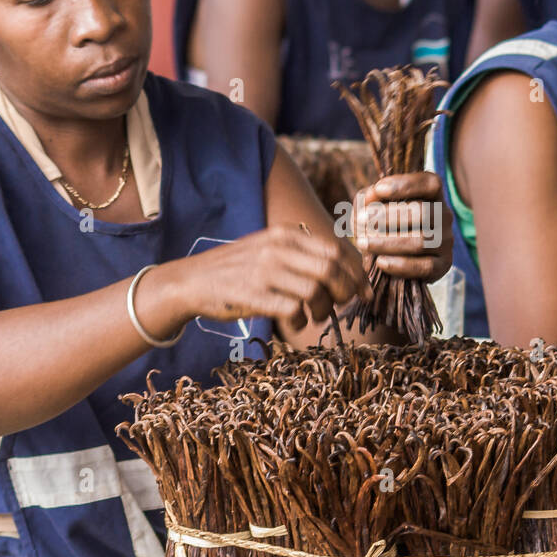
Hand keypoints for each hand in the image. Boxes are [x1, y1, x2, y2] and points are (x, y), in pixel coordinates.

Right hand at [170, 225, 369, 332]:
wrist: (191, 281)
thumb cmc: (238, 270)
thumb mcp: (270, 249)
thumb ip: (303, 255)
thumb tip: (347, 272)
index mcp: (286, 234)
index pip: (337, 250)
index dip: (357, 274)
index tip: (364, 292)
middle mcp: (277, 248)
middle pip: (332, 269)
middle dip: (345, 292)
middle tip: (342, 305)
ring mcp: (265, 271)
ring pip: (316, 291)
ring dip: (322, 310)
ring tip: (314, 315)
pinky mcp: (254, 295)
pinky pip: (294, 310)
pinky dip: (300, 320)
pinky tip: (293, 321)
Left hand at [352, 173, 452, 283]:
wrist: (397, 259)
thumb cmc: (384, 225)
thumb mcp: (373, 207)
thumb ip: (369, 197)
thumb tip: (371, 196)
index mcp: (433, 195)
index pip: (430, 183)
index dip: (405, 184)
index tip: (378, 189)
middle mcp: (444, 216)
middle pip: (421, 212)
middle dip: (388, 216)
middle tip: (361, 220)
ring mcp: (446, 241)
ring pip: (420, 241)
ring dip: (387, 242)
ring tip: (363, 243)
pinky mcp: (444, 265)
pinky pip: (425, 266)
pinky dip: (400, 264)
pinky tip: (380, 262)